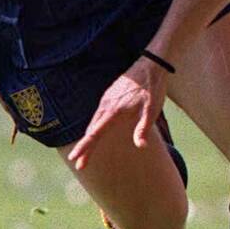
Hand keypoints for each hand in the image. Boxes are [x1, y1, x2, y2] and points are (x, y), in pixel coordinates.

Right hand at [67, 56, 166, 171]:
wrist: (150, 64)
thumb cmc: (153, 88)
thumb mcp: (152, 110)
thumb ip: (144, 128)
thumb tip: (140, 146)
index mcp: (114, 111)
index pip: (95, 134)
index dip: (85, 148)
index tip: (76, 160)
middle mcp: (106, 105)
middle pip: (91, 130)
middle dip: (84, 147)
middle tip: (79, 163)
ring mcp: (106, 99)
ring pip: (93, 122)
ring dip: (88, 137)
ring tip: (85, 152)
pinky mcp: (109, 96)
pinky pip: (97, 114)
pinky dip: (94, 126)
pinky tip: (95, 132)